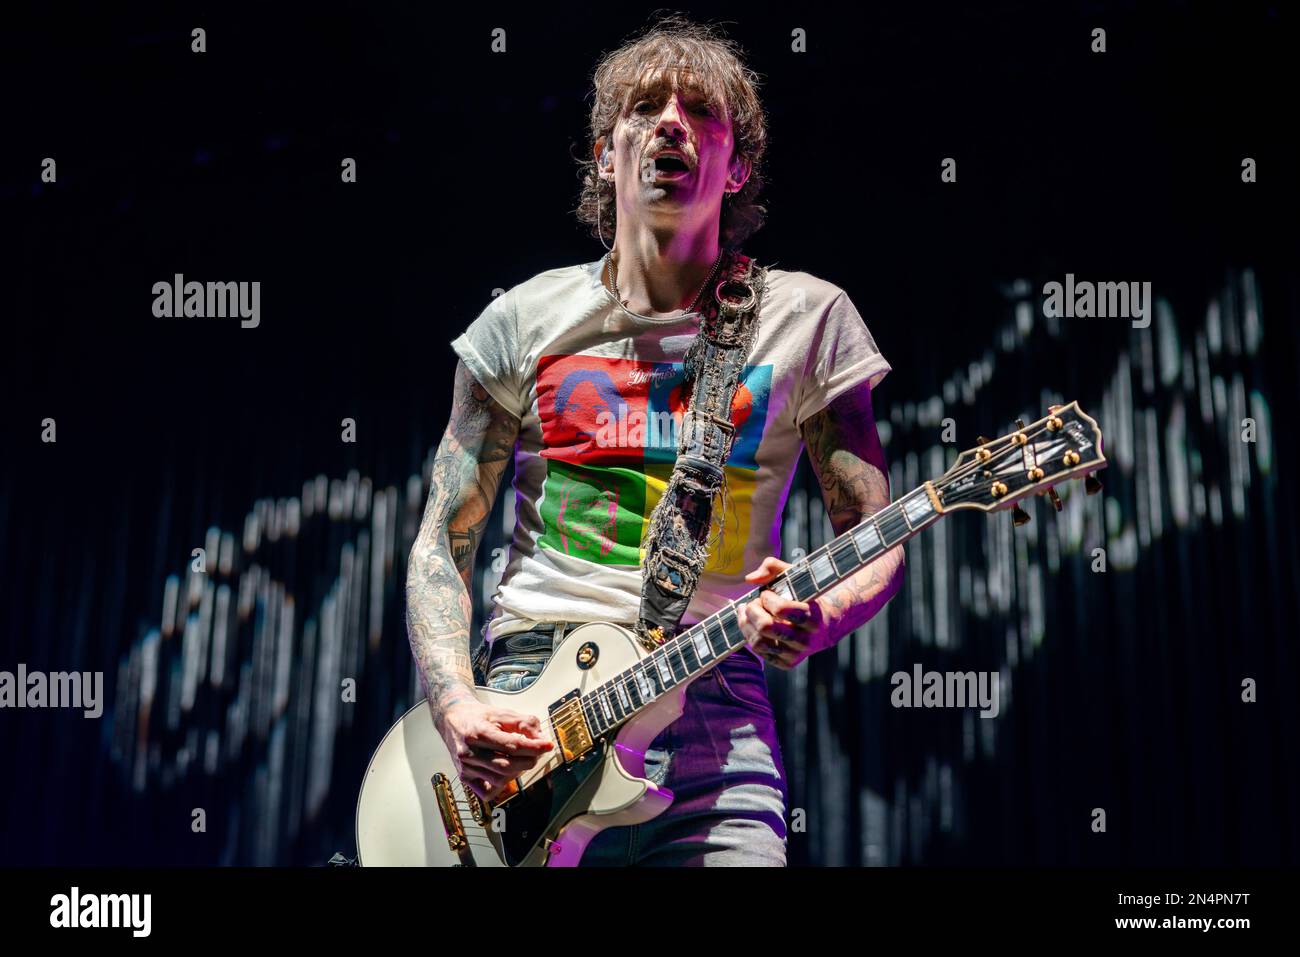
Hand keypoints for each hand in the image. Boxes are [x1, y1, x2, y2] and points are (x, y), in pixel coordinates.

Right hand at [438, 699, 553, 800]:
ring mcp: (466, 767)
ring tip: (521, 760)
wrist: (452, 718)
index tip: (548, 745)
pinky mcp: (464, 776)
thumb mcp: (502, 712)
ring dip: (517, 772)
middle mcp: (469, 751)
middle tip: (536, 753)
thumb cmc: (478, 716)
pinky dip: (500, 786)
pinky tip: (505, 773)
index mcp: (478, 732)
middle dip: (528, 761)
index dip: (534, 747)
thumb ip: (524, 723)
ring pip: (499, 779)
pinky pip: (487, 792)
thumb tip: (541, 739)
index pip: (512, 745)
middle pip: (506, 765)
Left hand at [738, 556, 832, 669]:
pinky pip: (760, 652)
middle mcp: (806, 639)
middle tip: (754, 602)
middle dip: (753, 610)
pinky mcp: (788, 663)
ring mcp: (797, 653)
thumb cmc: (806, 596)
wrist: (827, 625)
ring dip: (747, 624)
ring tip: (747, 612)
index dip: (767, 598)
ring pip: (759, 642)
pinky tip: (751, 624)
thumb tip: (750, 578)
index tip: (767, 593)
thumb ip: (773, 567)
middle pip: (766, 627)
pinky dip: (750, 636)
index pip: (781, 609)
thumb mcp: (796, 576)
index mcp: (813, 617)